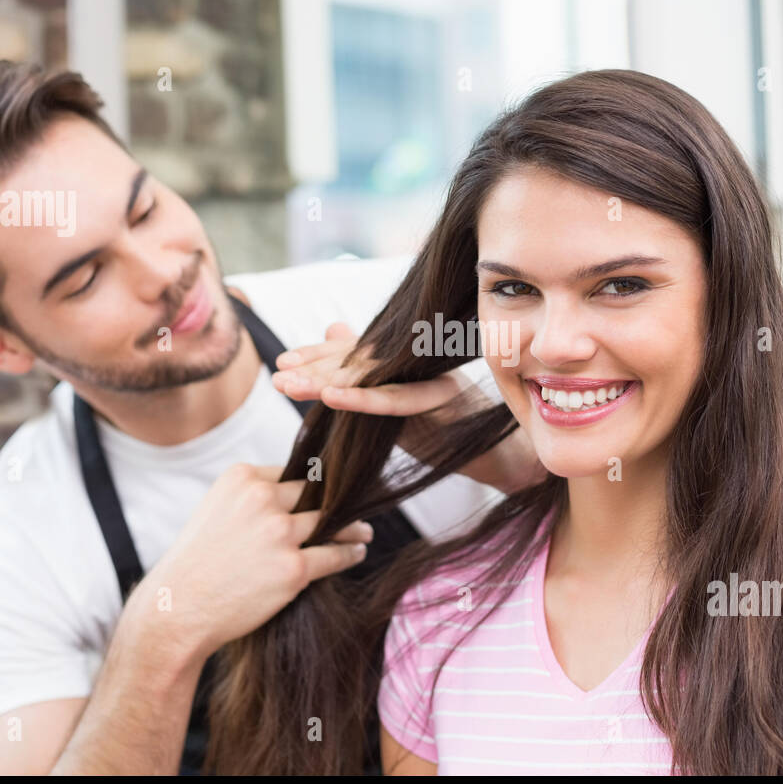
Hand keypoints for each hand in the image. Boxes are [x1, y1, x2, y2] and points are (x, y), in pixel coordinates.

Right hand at [136, 464, 373, 661]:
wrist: (178, 608)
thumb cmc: (197, 563)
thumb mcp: (217, 510)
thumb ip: (253, 497)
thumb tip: (300, 493)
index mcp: (242, 478)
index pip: (293, 474)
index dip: (315, 486)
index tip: (333, 492)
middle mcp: (262, 499)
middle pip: (316, 494)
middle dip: (337, 502)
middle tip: (357, 508)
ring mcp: (279, 533)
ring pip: (330, 522)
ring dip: (352, 527)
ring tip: (363, 531)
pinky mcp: (293, 568)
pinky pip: (334, 555)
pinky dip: (350, 552)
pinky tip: (357, 551)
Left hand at [272, 322, 543, 492]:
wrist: (505, 456)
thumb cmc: (450, 431)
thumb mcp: (399, 403)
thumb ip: (368, 372)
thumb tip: (335, 327)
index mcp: (407, 360)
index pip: (356, 352)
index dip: (318, 354)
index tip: (282, 361)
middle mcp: (420, 361)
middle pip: (360, 360)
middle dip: (315, 368)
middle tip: (277, 375)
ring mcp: (433, 376)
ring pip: (374, 376)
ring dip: (329, 382)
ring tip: (292, 387)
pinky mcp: (445, 400)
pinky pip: (399, 401)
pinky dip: (364, 400)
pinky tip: (333, 399)